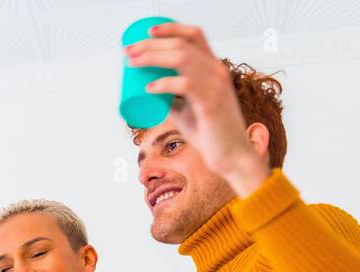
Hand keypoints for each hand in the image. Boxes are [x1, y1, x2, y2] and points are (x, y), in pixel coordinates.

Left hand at [126, 22, 269, 194]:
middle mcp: (217, 71)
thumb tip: (149, 93)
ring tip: (132, 64)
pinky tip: (149, 88)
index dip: (171, 28)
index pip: (194, 35)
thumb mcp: (186, 109)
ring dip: (153, 57)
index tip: (147, 32)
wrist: (230, 156)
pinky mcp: (211, 103)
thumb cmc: (208, 133)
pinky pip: (185, 85)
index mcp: (213, 68)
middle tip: (129, 51)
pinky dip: (164, 84)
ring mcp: (215, 85)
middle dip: (152, 44)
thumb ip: (172, 98)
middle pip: (182, 44)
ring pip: (182, 58)